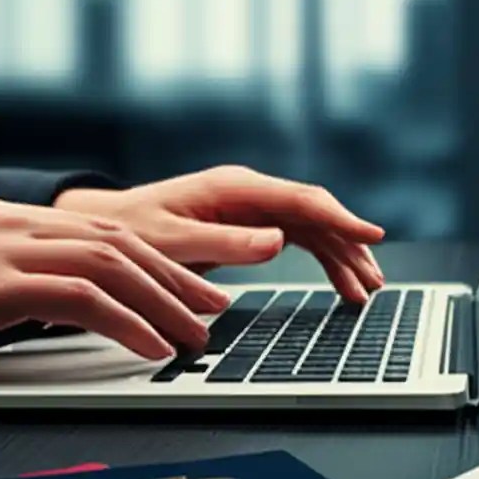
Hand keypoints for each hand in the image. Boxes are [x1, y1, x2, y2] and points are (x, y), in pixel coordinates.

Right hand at [0, 196, 230, 360]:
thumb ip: (16, 279)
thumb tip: (69, 306)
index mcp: (9, 219)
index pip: (102, 232)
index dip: (156, 260)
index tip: (192, 286)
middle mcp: (13, 223)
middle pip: (119, 244)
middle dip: (175, 278)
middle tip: (214, 309)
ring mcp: (3, 247)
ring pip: (112, 268)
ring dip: (163, 305)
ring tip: (195, 337)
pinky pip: (82, 300)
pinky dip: (127, 323)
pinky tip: (152, 348)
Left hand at [54, 166, 386, 302]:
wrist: (105, 229)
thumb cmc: (130, 231)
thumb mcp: (171, 240)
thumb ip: (223, 242)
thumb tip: (278, 241)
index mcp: (235, 187)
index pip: (302, 200)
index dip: (341, 219)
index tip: (371, 237)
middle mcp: (251, 192)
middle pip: (317, 215)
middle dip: (349, 247)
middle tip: (373, 281)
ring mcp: (254, 208)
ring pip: (314, 229)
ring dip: (342, 258)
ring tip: (364, 291)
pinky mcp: (252, 225)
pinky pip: (301, 238)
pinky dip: (323, 261)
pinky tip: (341, 282)